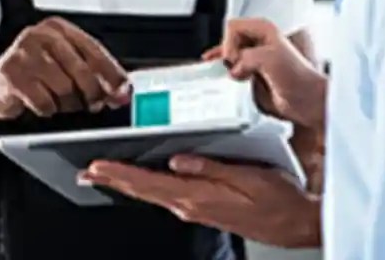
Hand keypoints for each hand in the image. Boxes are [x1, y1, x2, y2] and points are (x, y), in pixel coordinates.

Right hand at [0, 16, 129, 119]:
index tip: (123, 91)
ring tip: (61, 102)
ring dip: (67, 104)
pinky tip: (42, 104)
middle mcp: (40, 35)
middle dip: (92, 93)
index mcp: (57, 28)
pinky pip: (44, 101)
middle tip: (94, 105)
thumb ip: (94, 74)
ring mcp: (24, 53)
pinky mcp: (11, 74)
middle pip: (82, 70)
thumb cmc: (32, 77)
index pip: (94, 49)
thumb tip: (122, 91)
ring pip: (64, 88)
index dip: (112, 73)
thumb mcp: (64, 68)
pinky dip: (47, 109)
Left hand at [82, 155, 320, 248]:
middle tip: (87, 172)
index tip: (97, 167)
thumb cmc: (279, 200)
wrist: (297, 223)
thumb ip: (210, 168)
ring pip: (153, 193)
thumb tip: (178, 160)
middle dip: (114, 179)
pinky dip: (148, 186)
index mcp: (198, 197)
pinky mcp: (204, 208)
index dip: (119, 174)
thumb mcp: (247, 176)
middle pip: (144, 191)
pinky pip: (168, 195)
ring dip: (128, 182)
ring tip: (106, 173)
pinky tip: (143, 180)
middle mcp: (192, 206)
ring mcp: (197, 209)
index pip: (149, 183)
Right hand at [203, 19, 326, 129]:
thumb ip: (247, 57)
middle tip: (234, 66)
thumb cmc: (298, 79)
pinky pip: (233, 66)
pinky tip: (216, 69)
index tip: (235, 59)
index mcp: (264, 29)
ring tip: (230, 72)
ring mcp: (255, 57)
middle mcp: (259, 40)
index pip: (233, 27)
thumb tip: (235, 68)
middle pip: (229, 39)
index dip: (230, 44)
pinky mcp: (253, 72)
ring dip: (225, 63)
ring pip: (229, 53)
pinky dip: (224, 68)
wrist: (307, 102)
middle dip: (226, 54)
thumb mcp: (270, 59)